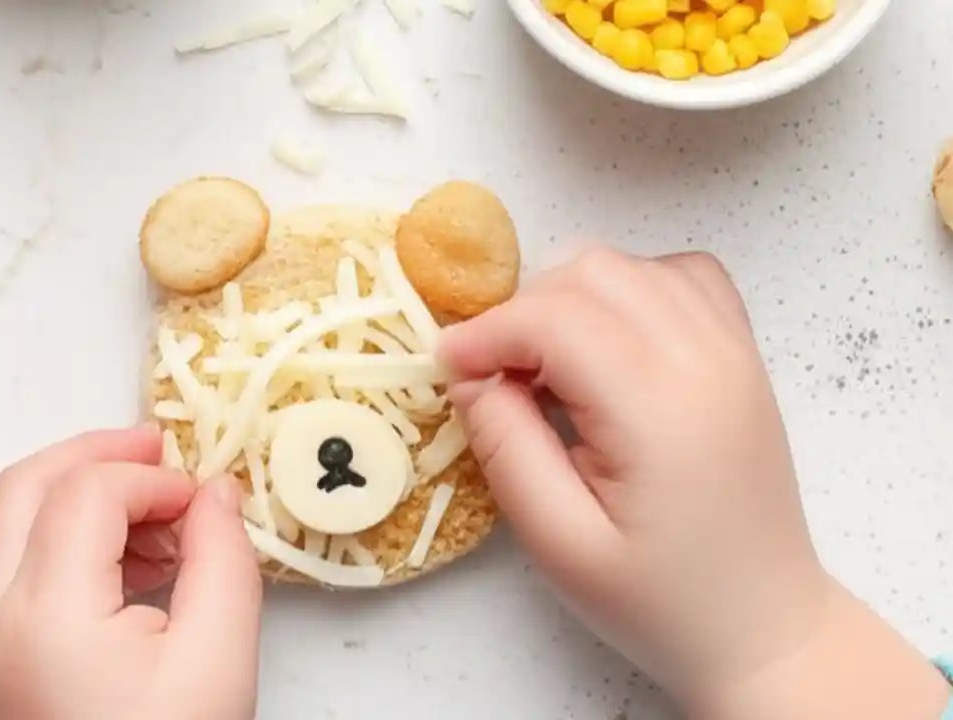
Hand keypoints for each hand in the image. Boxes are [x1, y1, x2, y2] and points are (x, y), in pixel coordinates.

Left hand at [0, 426, 261, 719]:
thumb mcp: (217, 659)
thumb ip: (224, 559)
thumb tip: (217, 490)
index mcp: (40, 616)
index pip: (87, 494)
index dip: (152, 478)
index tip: (204, 500)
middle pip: (23, 485)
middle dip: (96, 456)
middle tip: (160, 452)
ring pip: (3, 517)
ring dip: (74, 493)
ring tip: (153, 519)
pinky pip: (1, 562)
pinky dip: (54, 536)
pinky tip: (118, 559)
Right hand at [440, 248, 948, 717]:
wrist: (762, 626)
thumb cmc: (656, 599)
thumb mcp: (559, 542)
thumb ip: (506, 447)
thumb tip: (470, 373)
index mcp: (657, 407)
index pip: (553, 317)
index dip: (487, 332)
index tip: (448, 368)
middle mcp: (704, 357)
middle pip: (589, 273)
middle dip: (523, 311)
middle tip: (495, 376)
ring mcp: (733, 348)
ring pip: (630, 264)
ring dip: (570, 296)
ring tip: (547, 364)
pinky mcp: (743, 354)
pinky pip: (680, 275)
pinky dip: (629, 288)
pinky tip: (608, 342)